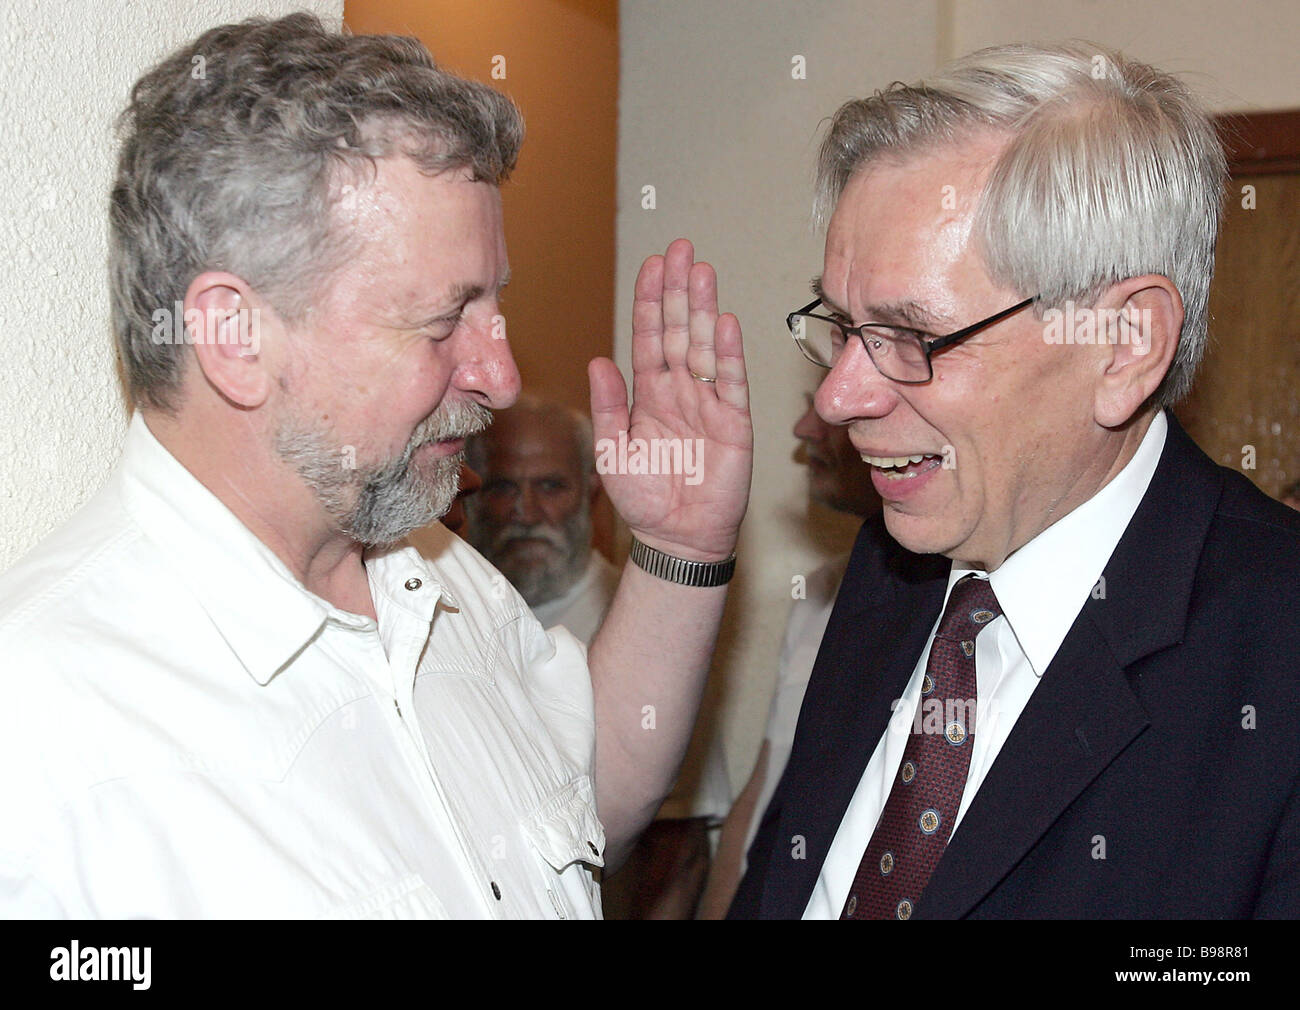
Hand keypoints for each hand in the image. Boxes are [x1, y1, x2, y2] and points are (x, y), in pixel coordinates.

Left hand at [588, 239, 751, 561]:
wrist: (677, 538)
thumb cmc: (644, 499)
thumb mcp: (611, 452)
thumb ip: (606, 407)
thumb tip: (598, 361)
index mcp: (648, 395)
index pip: (650, 338)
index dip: (651, 301)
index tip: (652, 265)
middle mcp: (680, 391)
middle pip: (680, 331)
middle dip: (678, 290)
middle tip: (680, 249)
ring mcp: (708, 404)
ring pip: (705, 347)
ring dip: (703, 309)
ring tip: (701, 271)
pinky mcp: (734, 423)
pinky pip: (730, 382)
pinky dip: (728, 353)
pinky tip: (724, 322)